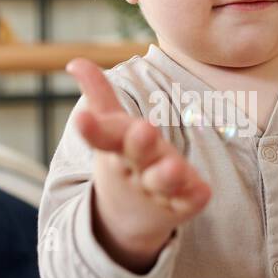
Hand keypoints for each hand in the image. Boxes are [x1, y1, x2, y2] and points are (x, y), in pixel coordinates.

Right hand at [65, 57, 211, 268]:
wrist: (128, 217)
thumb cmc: (123, 161)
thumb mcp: (111, 130)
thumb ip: (99, 95)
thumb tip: (75, 61)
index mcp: (117, 149)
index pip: (105, 137)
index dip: (94, 129)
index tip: (81, 119)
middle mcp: (137, 168)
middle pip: (137, 155)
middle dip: (139, 144)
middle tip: (143, 130)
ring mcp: (159, 189)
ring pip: (162, 182)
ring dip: (166, 175)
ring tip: (175, 167)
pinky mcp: (181, 204)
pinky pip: (188, 201)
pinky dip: (194, 198)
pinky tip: (202, 191)